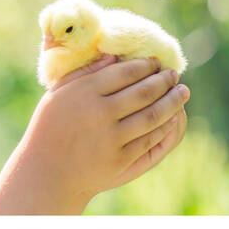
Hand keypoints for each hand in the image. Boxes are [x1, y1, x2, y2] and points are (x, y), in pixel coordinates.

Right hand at [0, 54, 188, 213]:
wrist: (45, 173)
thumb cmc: (49, 129)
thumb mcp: (56, 96)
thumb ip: (82, 74)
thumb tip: (113, 55)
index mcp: (83, 92)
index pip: (125, 72)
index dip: (146, 65)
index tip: (156, 62)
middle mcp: (99, 112)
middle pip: (145, 91)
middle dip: (164, 80)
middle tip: (174, 74)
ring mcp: (111, 137)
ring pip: (153, 114)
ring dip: (173, 101)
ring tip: (182, 92)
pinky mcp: (119, 158)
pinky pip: (150, 137)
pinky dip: (165, 125)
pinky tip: (172, 117)